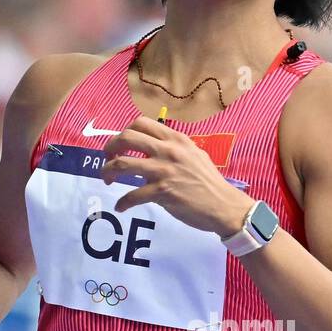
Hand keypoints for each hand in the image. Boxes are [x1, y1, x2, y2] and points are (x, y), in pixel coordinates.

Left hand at [98, 116, 252, 236]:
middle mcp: (168, 150)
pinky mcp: (162, 192)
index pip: (141, 123)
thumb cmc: (209, 182)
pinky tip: (121, 207)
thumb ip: (174, 148)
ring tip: (107, 179)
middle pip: (127, 137)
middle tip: (108, 160)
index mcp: (176, 139)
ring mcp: (164, 170)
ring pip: (123, 163)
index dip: (124, 132)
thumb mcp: (194, 154)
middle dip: (110, 148)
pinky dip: (122, 202)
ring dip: (108, 171)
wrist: (224, 205)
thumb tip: (155, 148)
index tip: (120, 146)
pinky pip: (132, 195)